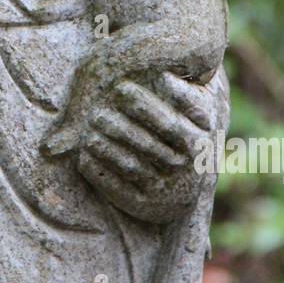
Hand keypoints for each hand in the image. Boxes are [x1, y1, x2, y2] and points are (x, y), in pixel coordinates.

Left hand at [76, 68, 226, 224]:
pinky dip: (100, 172)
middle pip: (147, 145)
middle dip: (119, 125)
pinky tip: (84, 154)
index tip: (121, 87)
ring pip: (132, 167)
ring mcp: (166, 191)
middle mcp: (186, 170)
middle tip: (96, 109)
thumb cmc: (186, 137)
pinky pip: (119, 190)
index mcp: (199, 143)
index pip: (171, 125)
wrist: (183, 191)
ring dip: (106, 147)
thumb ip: (188, 95)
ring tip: (88, 128)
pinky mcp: (146, 207)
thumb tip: (164, 75)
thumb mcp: (197, 116)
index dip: (146, 106)